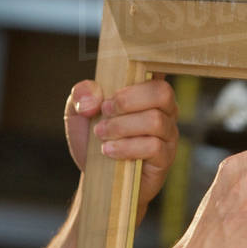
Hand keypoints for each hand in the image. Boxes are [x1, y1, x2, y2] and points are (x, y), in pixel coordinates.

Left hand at [64, 77, 178, 209]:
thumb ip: (81, 95)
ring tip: (101, 134)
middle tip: (105, 111)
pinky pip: (153, 146)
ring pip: (155, 120)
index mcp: (146, 92)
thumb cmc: (92, 140)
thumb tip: (94, 98)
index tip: (121, 79)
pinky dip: (127, 147)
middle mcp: (164, 109)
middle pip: (162, 92)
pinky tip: (109, 151)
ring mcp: (168, 134)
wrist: (96, 179)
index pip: (158, 71)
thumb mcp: (78, 114)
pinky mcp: (165, 157)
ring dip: (122, 126)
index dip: (147, 68)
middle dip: (128, 100)